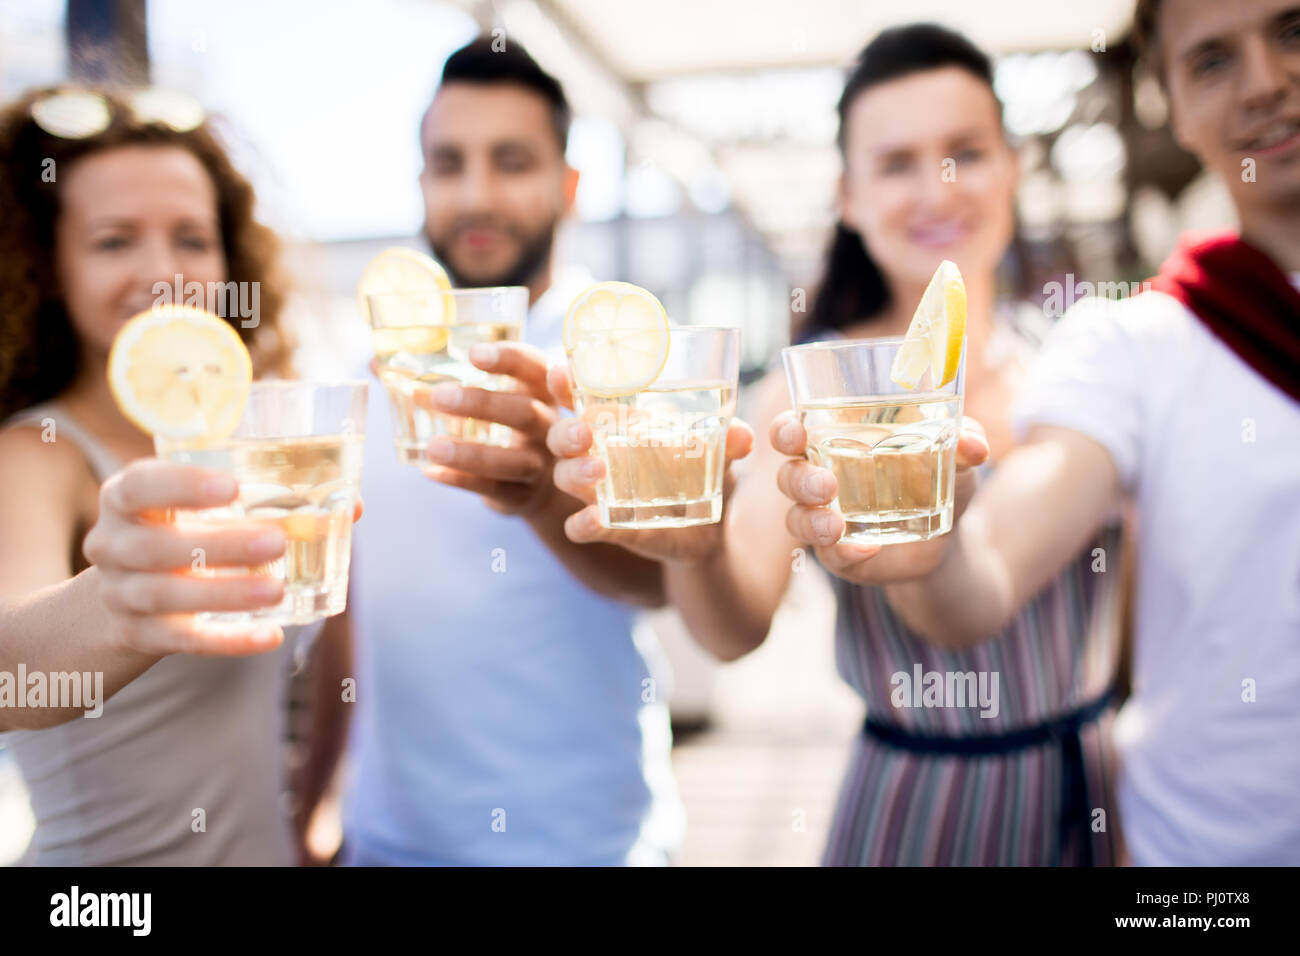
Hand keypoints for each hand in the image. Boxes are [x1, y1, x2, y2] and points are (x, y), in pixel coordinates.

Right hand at [83, 458, 289, 656]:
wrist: (124, 593)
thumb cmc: (179, 532)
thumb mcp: (197, 508)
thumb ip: (262, 501)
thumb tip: (345, 506)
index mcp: (124, 500)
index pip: (139, 487)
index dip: (182, 485)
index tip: (234, 487)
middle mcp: (112, 545)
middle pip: (155, 547)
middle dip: (220, 545)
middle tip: (277, 542)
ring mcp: (120, 594)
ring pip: (166, 596)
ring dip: (226, 593)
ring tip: (277, 590)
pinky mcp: (137, 634)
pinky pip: (183, 640)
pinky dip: (228, 641)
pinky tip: (270, 635)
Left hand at [416, 341, 560, 516]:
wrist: (544, 485)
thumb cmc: (505, 427)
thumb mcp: (492, 398)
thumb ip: (440, 380)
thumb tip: (374, 362)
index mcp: (541, 392)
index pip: (534, 368)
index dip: (509, 359)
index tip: (474, 354)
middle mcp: (548, 426)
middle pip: (524, 412)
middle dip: (483, 404)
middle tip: (440, 397)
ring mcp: (539, 464)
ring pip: (511, 460)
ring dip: (472, 453)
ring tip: (433, 447)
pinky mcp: (522, 496)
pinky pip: (494, 490)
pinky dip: (462, 481)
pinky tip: (431, 473)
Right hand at [545, 364, 754, 565]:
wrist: (710, 530)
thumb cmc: (701, 473)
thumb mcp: (718, 453)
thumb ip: (727, 441)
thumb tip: (742, 435)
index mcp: (617, 423)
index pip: (581, 396)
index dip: (565, 382)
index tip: (562, 371)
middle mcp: (598, 453)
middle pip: (563, 436)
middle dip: (567, 431)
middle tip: (585, 433)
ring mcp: (599, 492)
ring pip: (565, 476)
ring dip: (575, 472)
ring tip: (598, 472)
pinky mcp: (608, 528)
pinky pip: (578, 527)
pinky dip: (582, 524)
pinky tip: (593, 520)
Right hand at [769, 410, 988, 584]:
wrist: (949, 537)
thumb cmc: (939, 478)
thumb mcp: (956, 457)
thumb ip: (965, 442)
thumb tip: (973, 445)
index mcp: (835, 443)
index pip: (792, 432)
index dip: (785, 430)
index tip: (795, 431)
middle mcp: (821, 480)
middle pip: (788, 476)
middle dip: (798, 479)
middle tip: (827, 485)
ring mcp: (827, 520)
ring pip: (797, 519)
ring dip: (811, 520)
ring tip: (836, 524)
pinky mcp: (841, 556)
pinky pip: (830, 556)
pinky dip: (844, 552)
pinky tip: (867, 548)